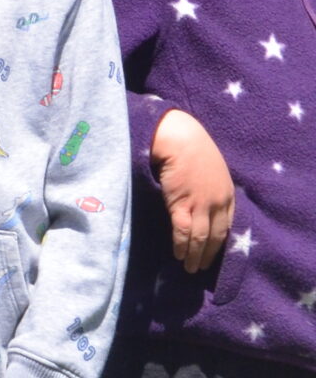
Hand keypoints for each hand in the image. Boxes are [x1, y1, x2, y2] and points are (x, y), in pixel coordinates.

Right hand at [153, 108, 233, 272]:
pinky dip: (182, 245)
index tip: (213, 252)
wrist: (178, 137)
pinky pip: (183, 230)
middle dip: (209, 254)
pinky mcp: (181, 204)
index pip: (227, 225)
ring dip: (195, 255)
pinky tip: (179, 255)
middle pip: (216, 236)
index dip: (220, 242)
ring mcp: (200, 205)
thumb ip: (210, 185)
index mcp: (227, 194)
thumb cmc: (191, 146)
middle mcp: (218, 203)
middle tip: (202, 267)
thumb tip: (202, 199)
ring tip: (189, 268)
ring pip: (200, 237)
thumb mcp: (210, 167)